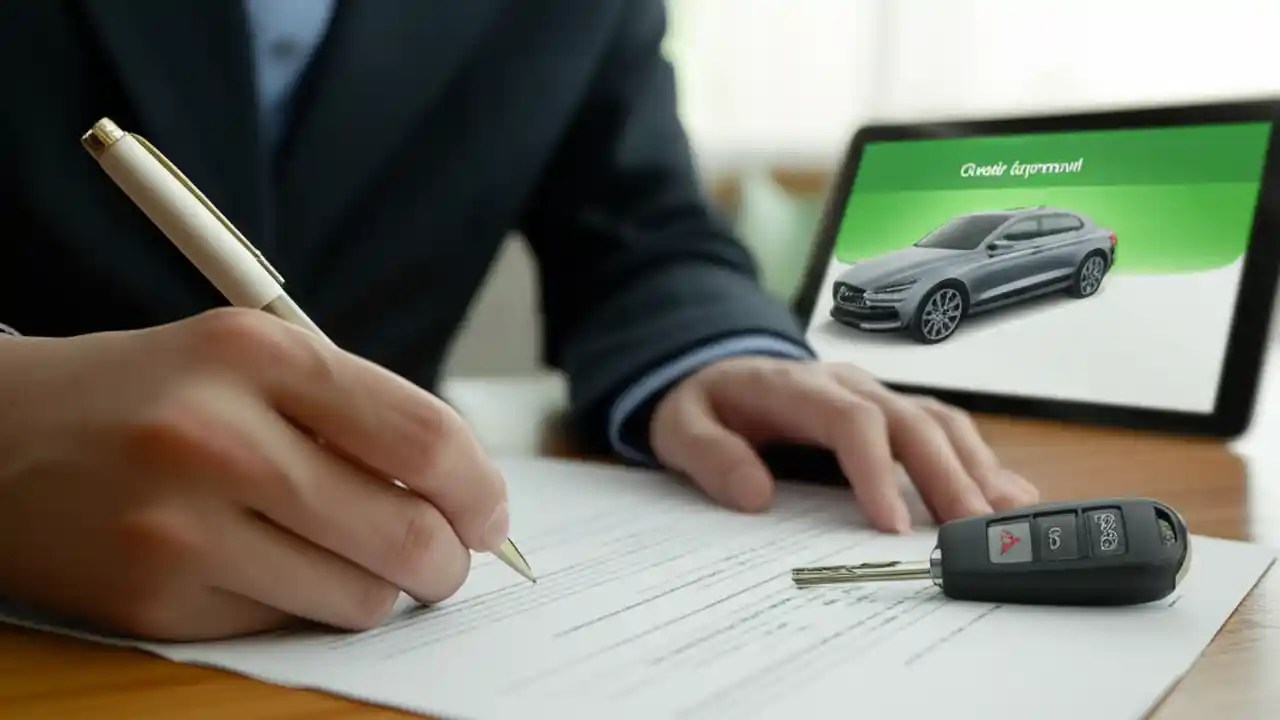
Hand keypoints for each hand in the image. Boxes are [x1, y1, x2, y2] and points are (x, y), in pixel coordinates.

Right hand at [0, 309, 507, 639]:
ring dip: (381, 593)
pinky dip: (303, 608)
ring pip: (360, 597)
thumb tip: (462, 490)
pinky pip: (286, 624)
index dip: (481, 489)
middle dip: (448, 561)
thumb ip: (354, 411)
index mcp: (258, 352)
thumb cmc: (147, 395)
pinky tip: (271, 570)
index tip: (489, 513)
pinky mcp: (155, 598)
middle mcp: (220, 433)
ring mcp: (182, 523)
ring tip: (357, 566)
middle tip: (444, 562)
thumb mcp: (247, 358)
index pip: (426, 435)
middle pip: (407, 532)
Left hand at [649, 357, 1038, 531]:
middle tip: (970, 533)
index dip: (877, 471)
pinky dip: (980, 461)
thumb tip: (754, 496)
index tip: (891, 524)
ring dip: (976, 468)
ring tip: (1003, 519)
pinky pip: (946, 428)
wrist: (716, 370)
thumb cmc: (705, 403)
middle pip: (913, 423)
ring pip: (941, 422)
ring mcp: (877, 395)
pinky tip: (1007, 495)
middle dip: (947, 478)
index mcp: (798, 388)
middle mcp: (849, 385)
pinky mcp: (892, 411)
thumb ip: (710, 455)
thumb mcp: (680, 426)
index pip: (851, 421)